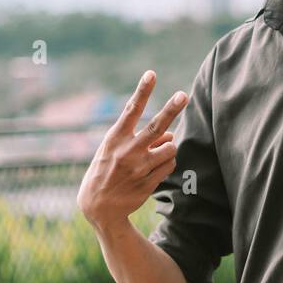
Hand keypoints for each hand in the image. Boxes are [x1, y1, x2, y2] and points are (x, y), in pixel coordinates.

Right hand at [76, 71, 188, 229]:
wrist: (99, 208)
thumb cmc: (106, 171)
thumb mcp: (113, 149)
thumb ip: (140, 137)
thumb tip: (171, 133)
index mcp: (115, 138)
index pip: (131, 109)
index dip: (143, 91)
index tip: (151, 74)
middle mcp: (128, 151)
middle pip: (157, 127)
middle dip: (171, 109)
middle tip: (183, 95)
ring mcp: (139, 168)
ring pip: (170, 147)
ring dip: (168, 147)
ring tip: (155, 153)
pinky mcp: (149, 182)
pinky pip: (170, 165)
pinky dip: (166, 163)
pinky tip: (152, 169)